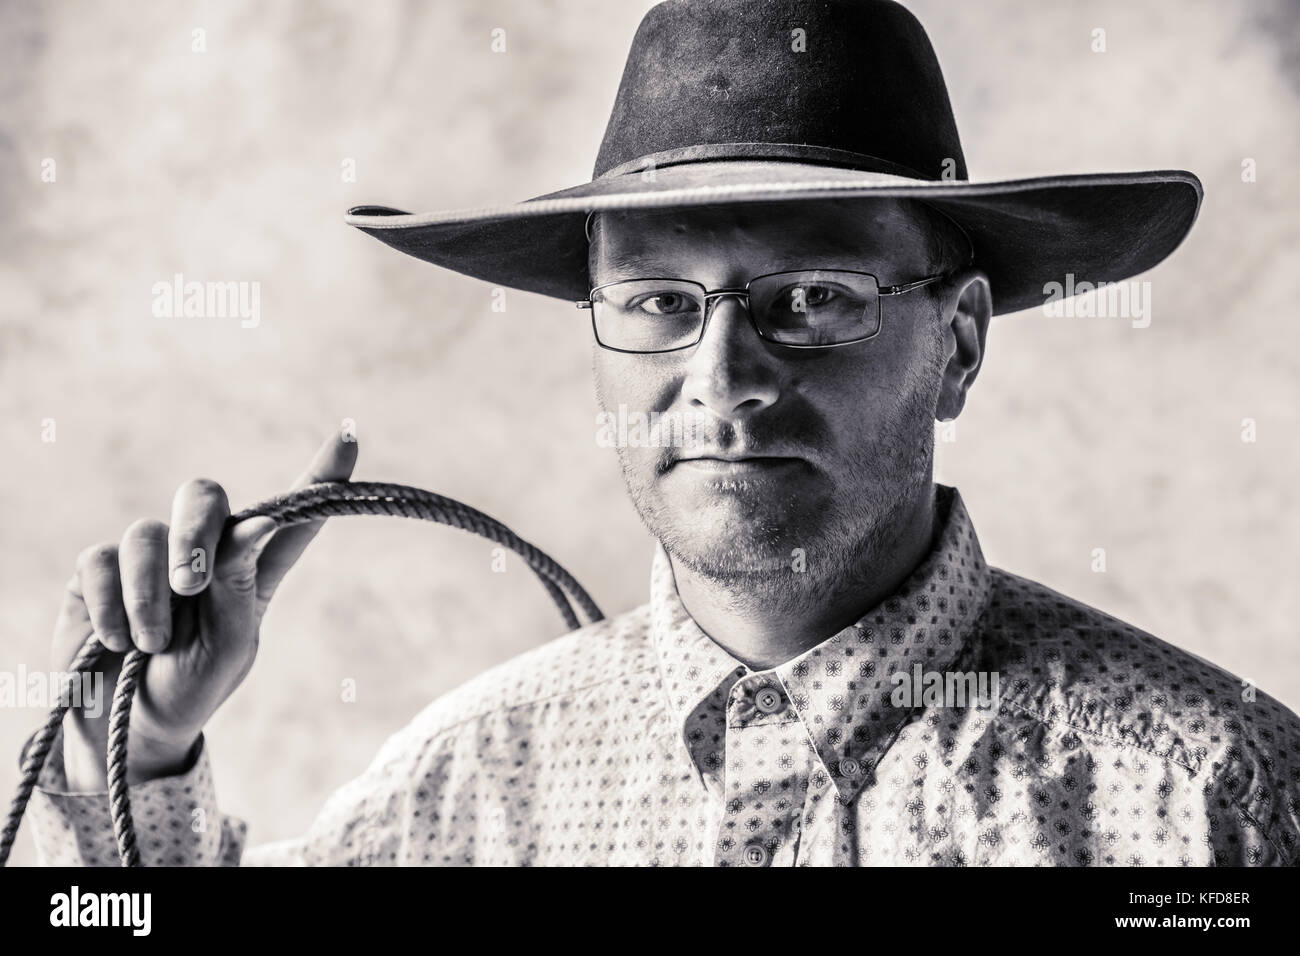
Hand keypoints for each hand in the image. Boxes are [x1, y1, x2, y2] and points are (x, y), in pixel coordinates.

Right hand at [51, 430, 358, 788]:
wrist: (127, 731)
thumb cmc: (191, 688)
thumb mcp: (228, 646)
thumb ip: (239, 583)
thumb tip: (259, 522)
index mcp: (252, 569)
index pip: (293, 515)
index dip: (321, 475)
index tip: (349, 437)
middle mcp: (203, 551)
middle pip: (204, 495)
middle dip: (194, 532)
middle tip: (191, 584)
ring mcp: (149, 557)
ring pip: (145, 533)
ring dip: (148, 595)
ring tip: (152, 644)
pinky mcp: (98, 571)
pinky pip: (100, 560)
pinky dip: (111, 606)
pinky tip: (118, 642)